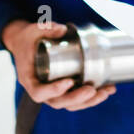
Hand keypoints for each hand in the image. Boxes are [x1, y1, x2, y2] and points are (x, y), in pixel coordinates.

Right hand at [0, 19, 115, 111]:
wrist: (26, 43)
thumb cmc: (28, 40)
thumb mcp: (33, 31)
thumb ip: (46, 29)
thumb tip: (62, 29)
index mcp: (29, 79)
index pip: (38, 93)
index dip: (54, 91)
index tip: (69, 82)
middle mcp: (40, 89)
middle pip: (58, 102)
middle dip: (77, 98)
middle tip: (92, 89)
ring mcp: (52, 92)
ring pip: (70, 104)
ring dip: (89, 101)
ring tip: (105, 92)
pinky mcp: (64, 89)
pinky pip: (77, 99)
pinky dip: (92, 97)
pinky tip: (107, 89)